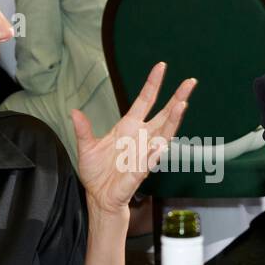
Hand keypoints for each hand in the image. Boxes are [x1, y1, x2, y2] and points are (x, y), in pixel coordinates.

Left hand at [72, 61, 195, 216]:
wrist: (98, 197)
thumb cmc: (96, 173)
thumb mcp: (86, 147)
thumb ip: (83, 130)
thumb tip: (74, 112)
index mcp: (128, 127)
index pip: (145, 101)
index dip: (153, 84)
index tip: (161, 67)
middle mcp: (141, 137)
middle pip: (164, 114)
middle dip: (178, 97)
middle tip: (191, 81)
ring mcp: (144, 153)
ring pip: (164, 134)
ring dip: (173, 120)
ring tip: (182, 104)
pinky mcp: (139, 172)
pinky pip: (149, 162)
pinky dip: (155, 154)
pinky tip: (161, 144)